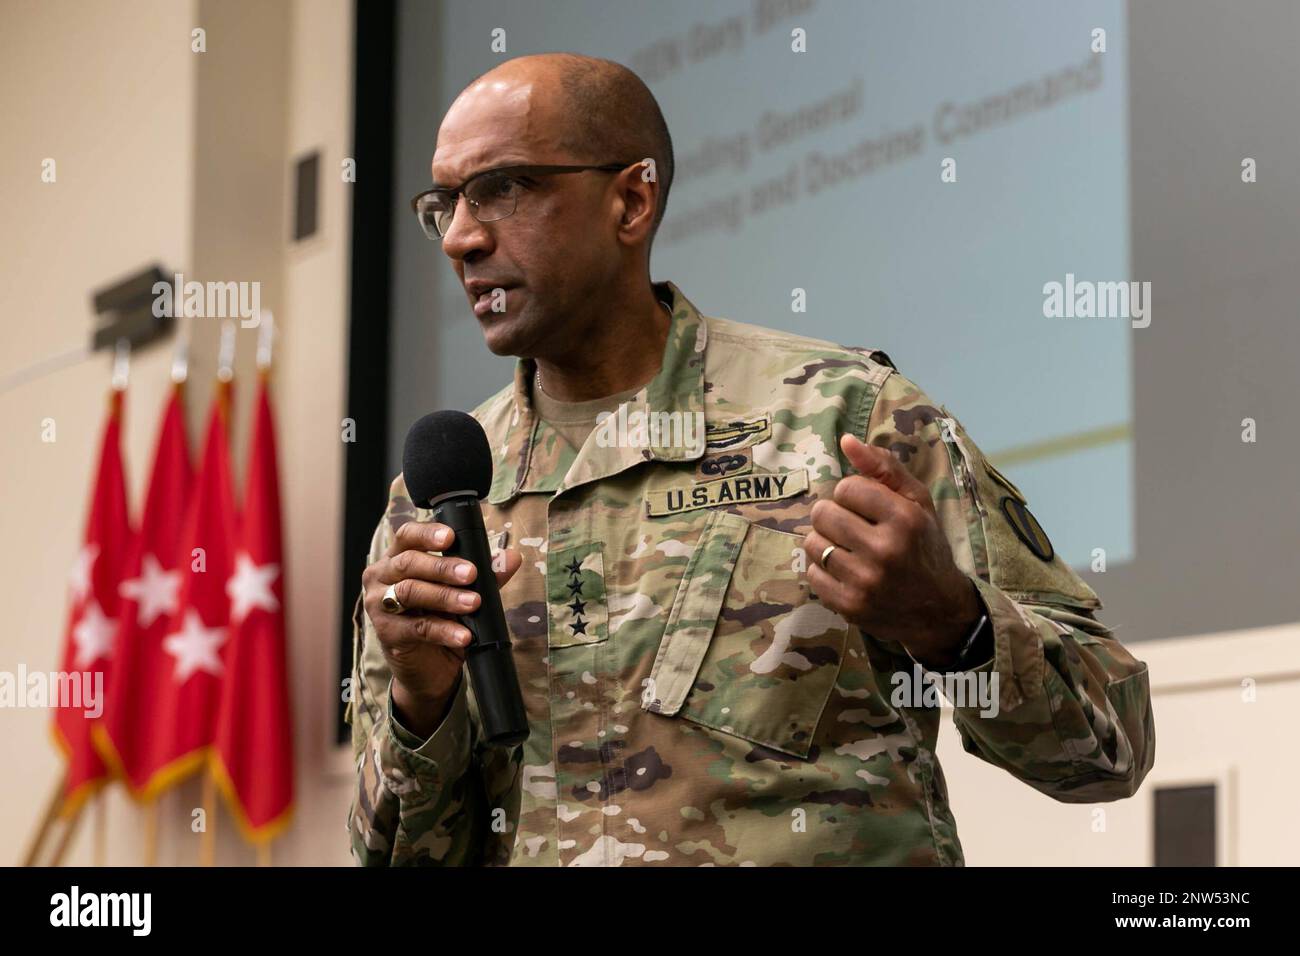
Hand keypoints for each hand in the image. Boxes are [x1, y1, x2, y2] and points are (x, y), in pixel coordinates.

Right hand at [362, 520, 521, 734]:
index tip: (450, 537)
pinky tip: (464, 635)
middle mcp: (382, 576)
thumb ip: (485, 575)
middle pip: (408, 562)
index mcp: (398, 557)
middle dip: (442, 567)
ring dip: (445, 597)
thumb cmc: (441, 617)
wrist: (428, 666)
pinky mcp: (387, 633)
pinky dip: (444, 631)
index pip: (407, 536)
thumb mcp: (464, 593)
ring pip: (409, 592)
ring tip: (473, 603)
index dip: (427, 534)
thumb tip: (510, 559)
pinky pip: (416, 628)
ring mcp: (379, 604)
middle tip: (471, 574)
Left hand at [804, 433, 981, 667]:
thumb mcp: (917, 502)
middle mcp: (885, 550)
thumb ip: (883, 467)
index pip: (846, 487)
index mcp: (905, 519)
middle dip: (834, 515)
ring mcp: (866, 582)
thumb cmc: (925, 546)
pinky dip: (823, 569)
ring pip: (813, 543)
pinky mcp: (850, 606)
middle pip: (823, 513)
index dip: (852, 494)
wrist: (938, 609)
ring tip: (848, 548)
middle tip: (853, 527)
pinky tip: (845, 570)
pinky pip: (812, 574)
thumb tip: (845, 441)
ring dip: (826, 541)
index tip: (866, 507)